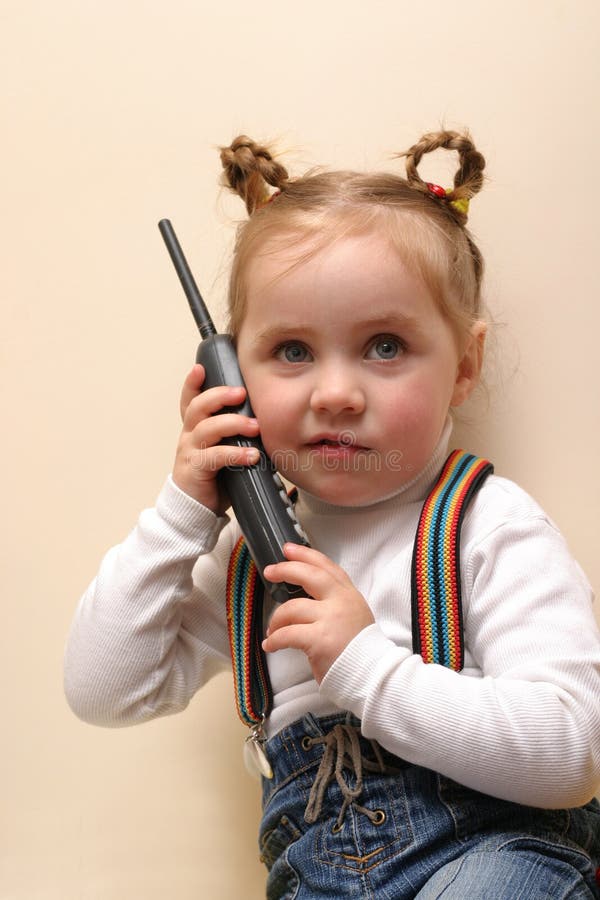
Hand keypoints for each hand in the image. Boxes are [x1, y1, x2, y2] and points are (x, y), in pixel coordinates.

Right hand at [172, 364, 260, 513]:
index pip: (189, 400)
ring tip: (255, 427)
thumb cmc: (214, 478)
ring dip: (234, 424)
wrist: (196, 510)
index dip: (192, 383)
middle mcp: (189, 436)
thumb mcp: (224, 451)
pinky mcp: (195, 469)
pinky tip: (252, 456)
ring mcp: (190, 452)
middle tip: (241, 393)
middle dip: (220, 396)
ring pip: (207, 428)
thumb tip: (265, 420)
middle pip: (198, 407)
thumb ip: (235, 435)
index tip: (200, 368)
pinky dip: (236, 454)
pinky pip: (216, 456)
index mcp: (195, 428)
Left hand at [262, 543, 374, 683]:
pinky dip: (274, 640)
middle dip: (286, 570)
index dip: (305, 554)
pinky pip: (287, 634)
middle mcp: (341, 602)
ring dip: (276, 619)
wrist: (372, 676)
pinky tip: (270, 645)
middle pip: (309, 575)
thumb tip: (305, 594)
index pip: (326, 566)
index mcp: (349, 594)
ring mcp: (330, 619)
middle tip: (270, 572)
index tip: (288, 549)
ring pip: (291, 608)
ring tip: (272, 630)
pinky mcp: (319, 640)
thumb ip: (335, 601)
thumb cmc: (360, 649)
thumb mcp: (354, 615)